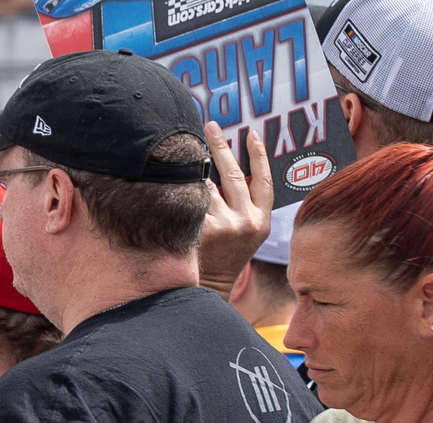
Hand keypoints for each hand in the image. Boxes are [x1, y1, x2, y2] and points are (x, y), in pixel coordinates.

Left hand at [195, 119, 273, 297]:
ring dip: (196, 164)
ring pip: (207, 185)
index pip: (264, 179)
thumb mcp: (248, 232)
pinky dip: (181, 185)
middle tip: (211, 125)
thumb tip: (234, 166)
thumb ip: (246, 204)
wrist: (207, 288)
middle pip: (234, 174)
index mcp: (261, 220)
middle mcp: (245, 222)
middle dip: (222, 146)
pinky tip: (168, 172)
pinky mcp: (199, 232)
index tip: (252, 133)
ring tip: (184, 146)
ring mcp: (222, 227)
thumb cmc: (224, 255)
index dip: (260, 154)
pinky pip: (189, 200)